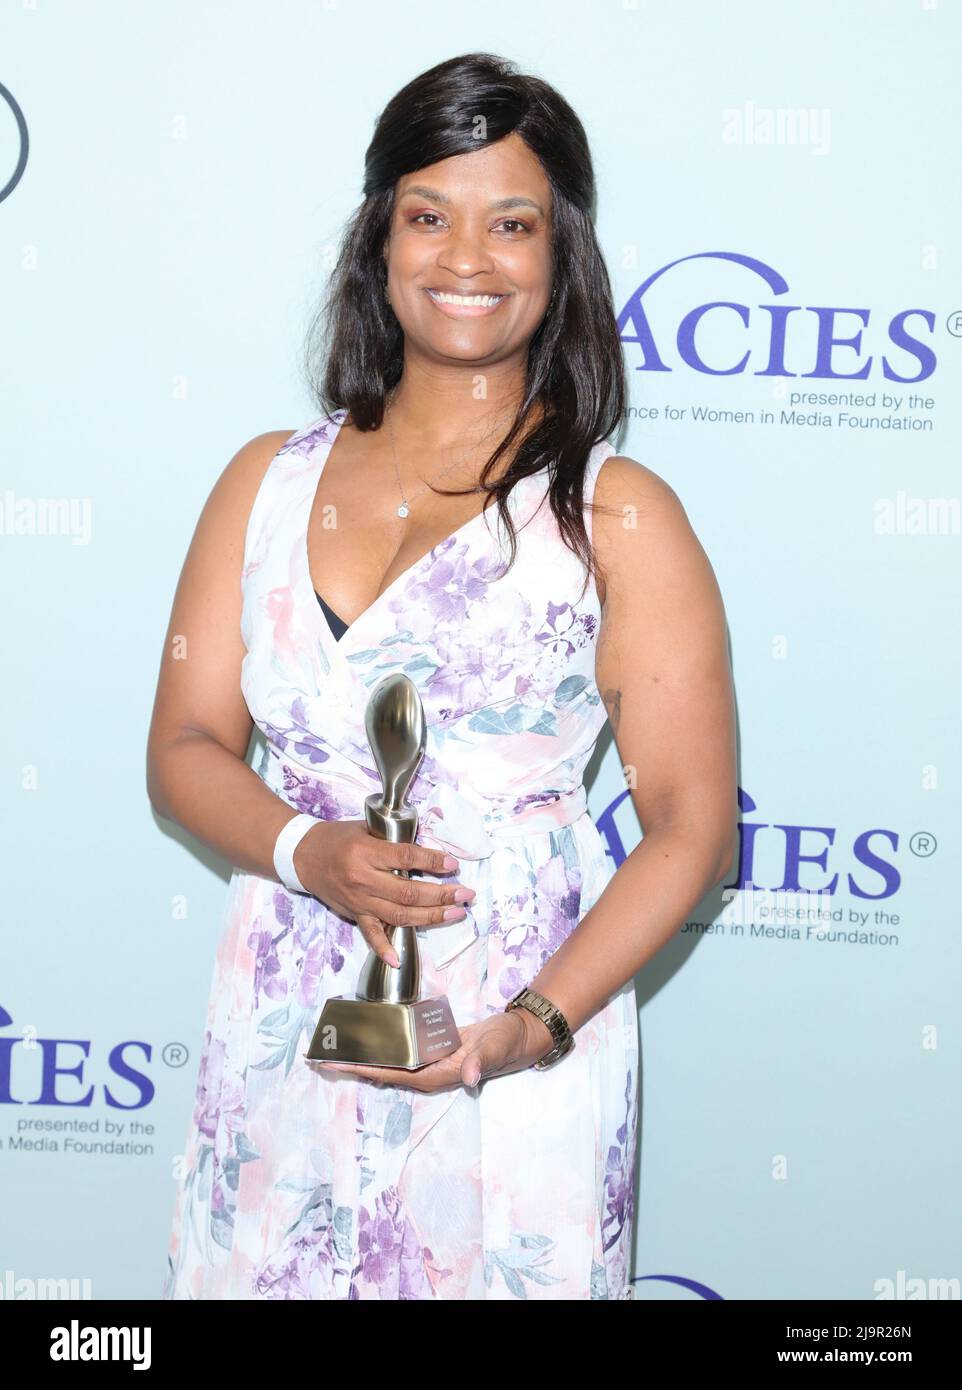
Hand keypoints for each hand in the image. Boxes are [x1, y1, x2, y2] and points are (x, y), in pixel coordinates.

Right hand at [291, 819, 475, 968]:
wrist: (302, 855)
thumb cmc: (337, 838)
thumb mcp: (365, 828)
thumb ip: (393, 841)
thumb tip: (428, 851)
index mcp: (366, 852)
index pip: (406, 858)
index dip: (432, 861)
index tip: (452, 864)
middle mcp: (363, 879)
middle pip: (408, 892)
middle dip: (441, 894)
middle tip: (465, 893)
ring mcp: (359, 900)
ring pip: (398, 915)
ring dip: (430, 917)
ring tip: (455, 913)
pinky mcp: (353, 914)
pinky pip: (370, 935)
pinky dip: (383, 949)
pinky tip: (398, 959)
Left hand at [308, 1007, 555, 1091]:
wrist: (516, 1036)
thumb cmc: (504, 1043)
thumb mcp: (493, 1049)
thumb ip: (480, 1061)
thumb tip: (467, 1076)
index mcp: (435, 1075)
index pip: (390, 1074)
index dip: (362, 1069)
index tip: (336, 1064)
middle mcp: (426, 1072)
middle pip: (382, 1070)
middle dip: (354, 1064)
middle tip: (322, 1054)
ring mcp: (428, 1062)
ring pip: (388, 1060)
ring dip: (364, 1054)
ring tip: (337, 1044)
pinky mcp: (431, 1050)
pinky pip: (400, 1049)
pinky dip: (382, 1043)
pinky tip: (368, 1034)